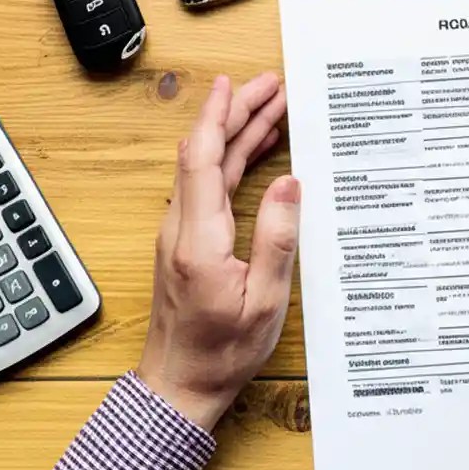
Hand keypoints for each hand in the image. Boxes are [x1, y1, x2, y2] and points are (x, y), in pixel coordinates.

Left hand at [137, 73, 299, 431]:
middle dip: (236, 114)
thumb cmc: (221, 352)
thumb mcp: (264, 301)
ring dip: (236, 136)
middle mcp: (181, 230)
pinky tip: (256, 156)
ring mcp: (180, 236)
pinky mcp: (186, 245)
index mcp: (199, 240)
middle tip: (272, 86)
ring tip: (272, 109)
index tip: (233, 83)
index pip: (201, 159)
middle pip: (204, 155)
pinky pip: (207, 189)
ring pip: (205, 170)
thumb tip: (289, 184)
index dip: (217, 116)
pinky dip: (232, 162)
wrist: (179, 386)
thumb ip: (276, 239)